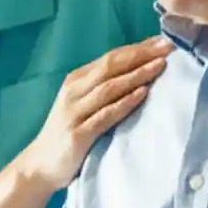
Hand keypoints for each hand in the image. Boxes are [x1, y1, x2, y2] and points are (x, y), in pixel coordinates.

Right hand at [17, 36, 173, 191]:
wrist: (39, 165)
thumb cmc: (67, 133)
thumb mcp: (81, 104)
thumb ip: (103, 88)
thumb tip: (139, 71)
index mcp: (76, 80)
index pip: (111, 57)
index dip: (138, 48)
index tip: (164, 41)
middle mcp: (74, 91)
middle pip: (111, 66)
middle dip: (141, 54)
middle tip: (168, 47)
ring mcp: (75, 112)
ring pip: (109, 87)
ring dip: (137, 75)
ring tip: (160, 65)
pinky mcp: (78, 134)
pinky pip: (105, 115)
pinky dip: (125, 103)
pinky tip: (142, 94)